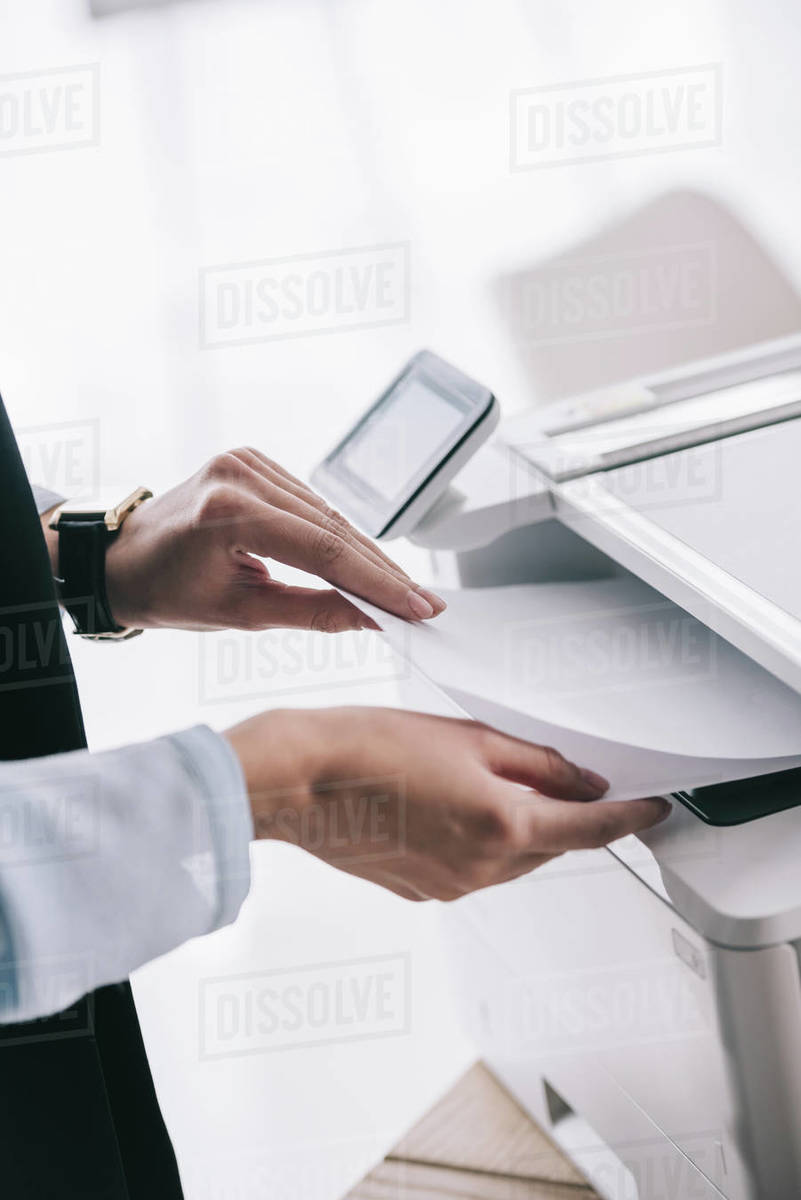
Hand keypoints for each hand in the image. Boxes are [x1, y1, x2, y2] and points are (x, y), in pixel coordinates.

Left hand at [103, 448, 444, 630]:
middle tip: (424, 604)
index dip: (378, 583)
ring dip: (366, 553)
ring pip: (329, 513)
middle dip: (382, 570)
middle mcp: (240, 474)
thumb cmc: (166, 591)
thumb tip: (372, 619)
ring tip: (403, 591)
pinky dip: (339, 533)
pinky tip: (366, 561)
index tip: (417, 608)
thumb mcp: (240, 614)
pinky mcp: (252, 460)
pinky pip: (311, 502)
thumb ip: (312, 612)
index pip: (324, 550)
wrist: (122, 560)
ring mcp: (247, 460)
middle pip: (334, 528)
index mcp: (229, 511)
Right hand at [225, 707, 670, 900]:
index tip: (654, 808)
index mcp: (503, 827)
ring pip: (514, 859)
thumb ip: (537, 762)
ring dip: (522, 827)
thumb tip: (582, 779)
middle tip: (567, 776)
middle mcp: (482, 869)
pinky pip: (475, 868)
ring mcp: (450, 886)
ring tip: (491, 778)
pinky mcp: (421, 890)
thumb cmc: (367, 749)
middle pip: (553, 847)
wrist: (298, 781)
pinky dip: (482, 840)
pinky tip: (453, 803)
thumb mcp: (468, 737)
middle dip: (567, 815)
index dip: (630, 817)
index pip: (592, 830)